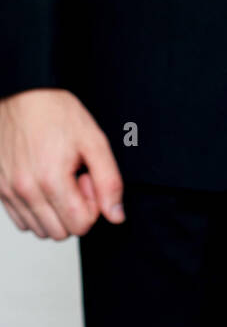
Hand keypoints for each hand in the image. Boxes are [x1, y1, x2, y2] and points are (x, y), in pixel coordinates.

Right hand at [0, 89, 124, 239]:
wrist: (22, 94)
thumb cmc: (56, 112)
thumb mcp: (94, 140)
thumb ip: (109, 181)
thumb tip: (116, 214)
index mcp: (50, 179)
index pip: (80, 226)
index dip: (92, 205)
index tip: (88, 178)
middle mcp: (25, 190)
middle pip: (61, 233)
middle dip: (75, 211)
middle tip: (75, 179)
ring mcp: (8, 192)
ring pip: (40, 230)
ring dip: (55, 212)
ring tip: (59, 179)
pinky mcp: (0, 190)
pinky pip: (22, 220)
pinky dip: (37, 210)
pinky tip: (43, 184)